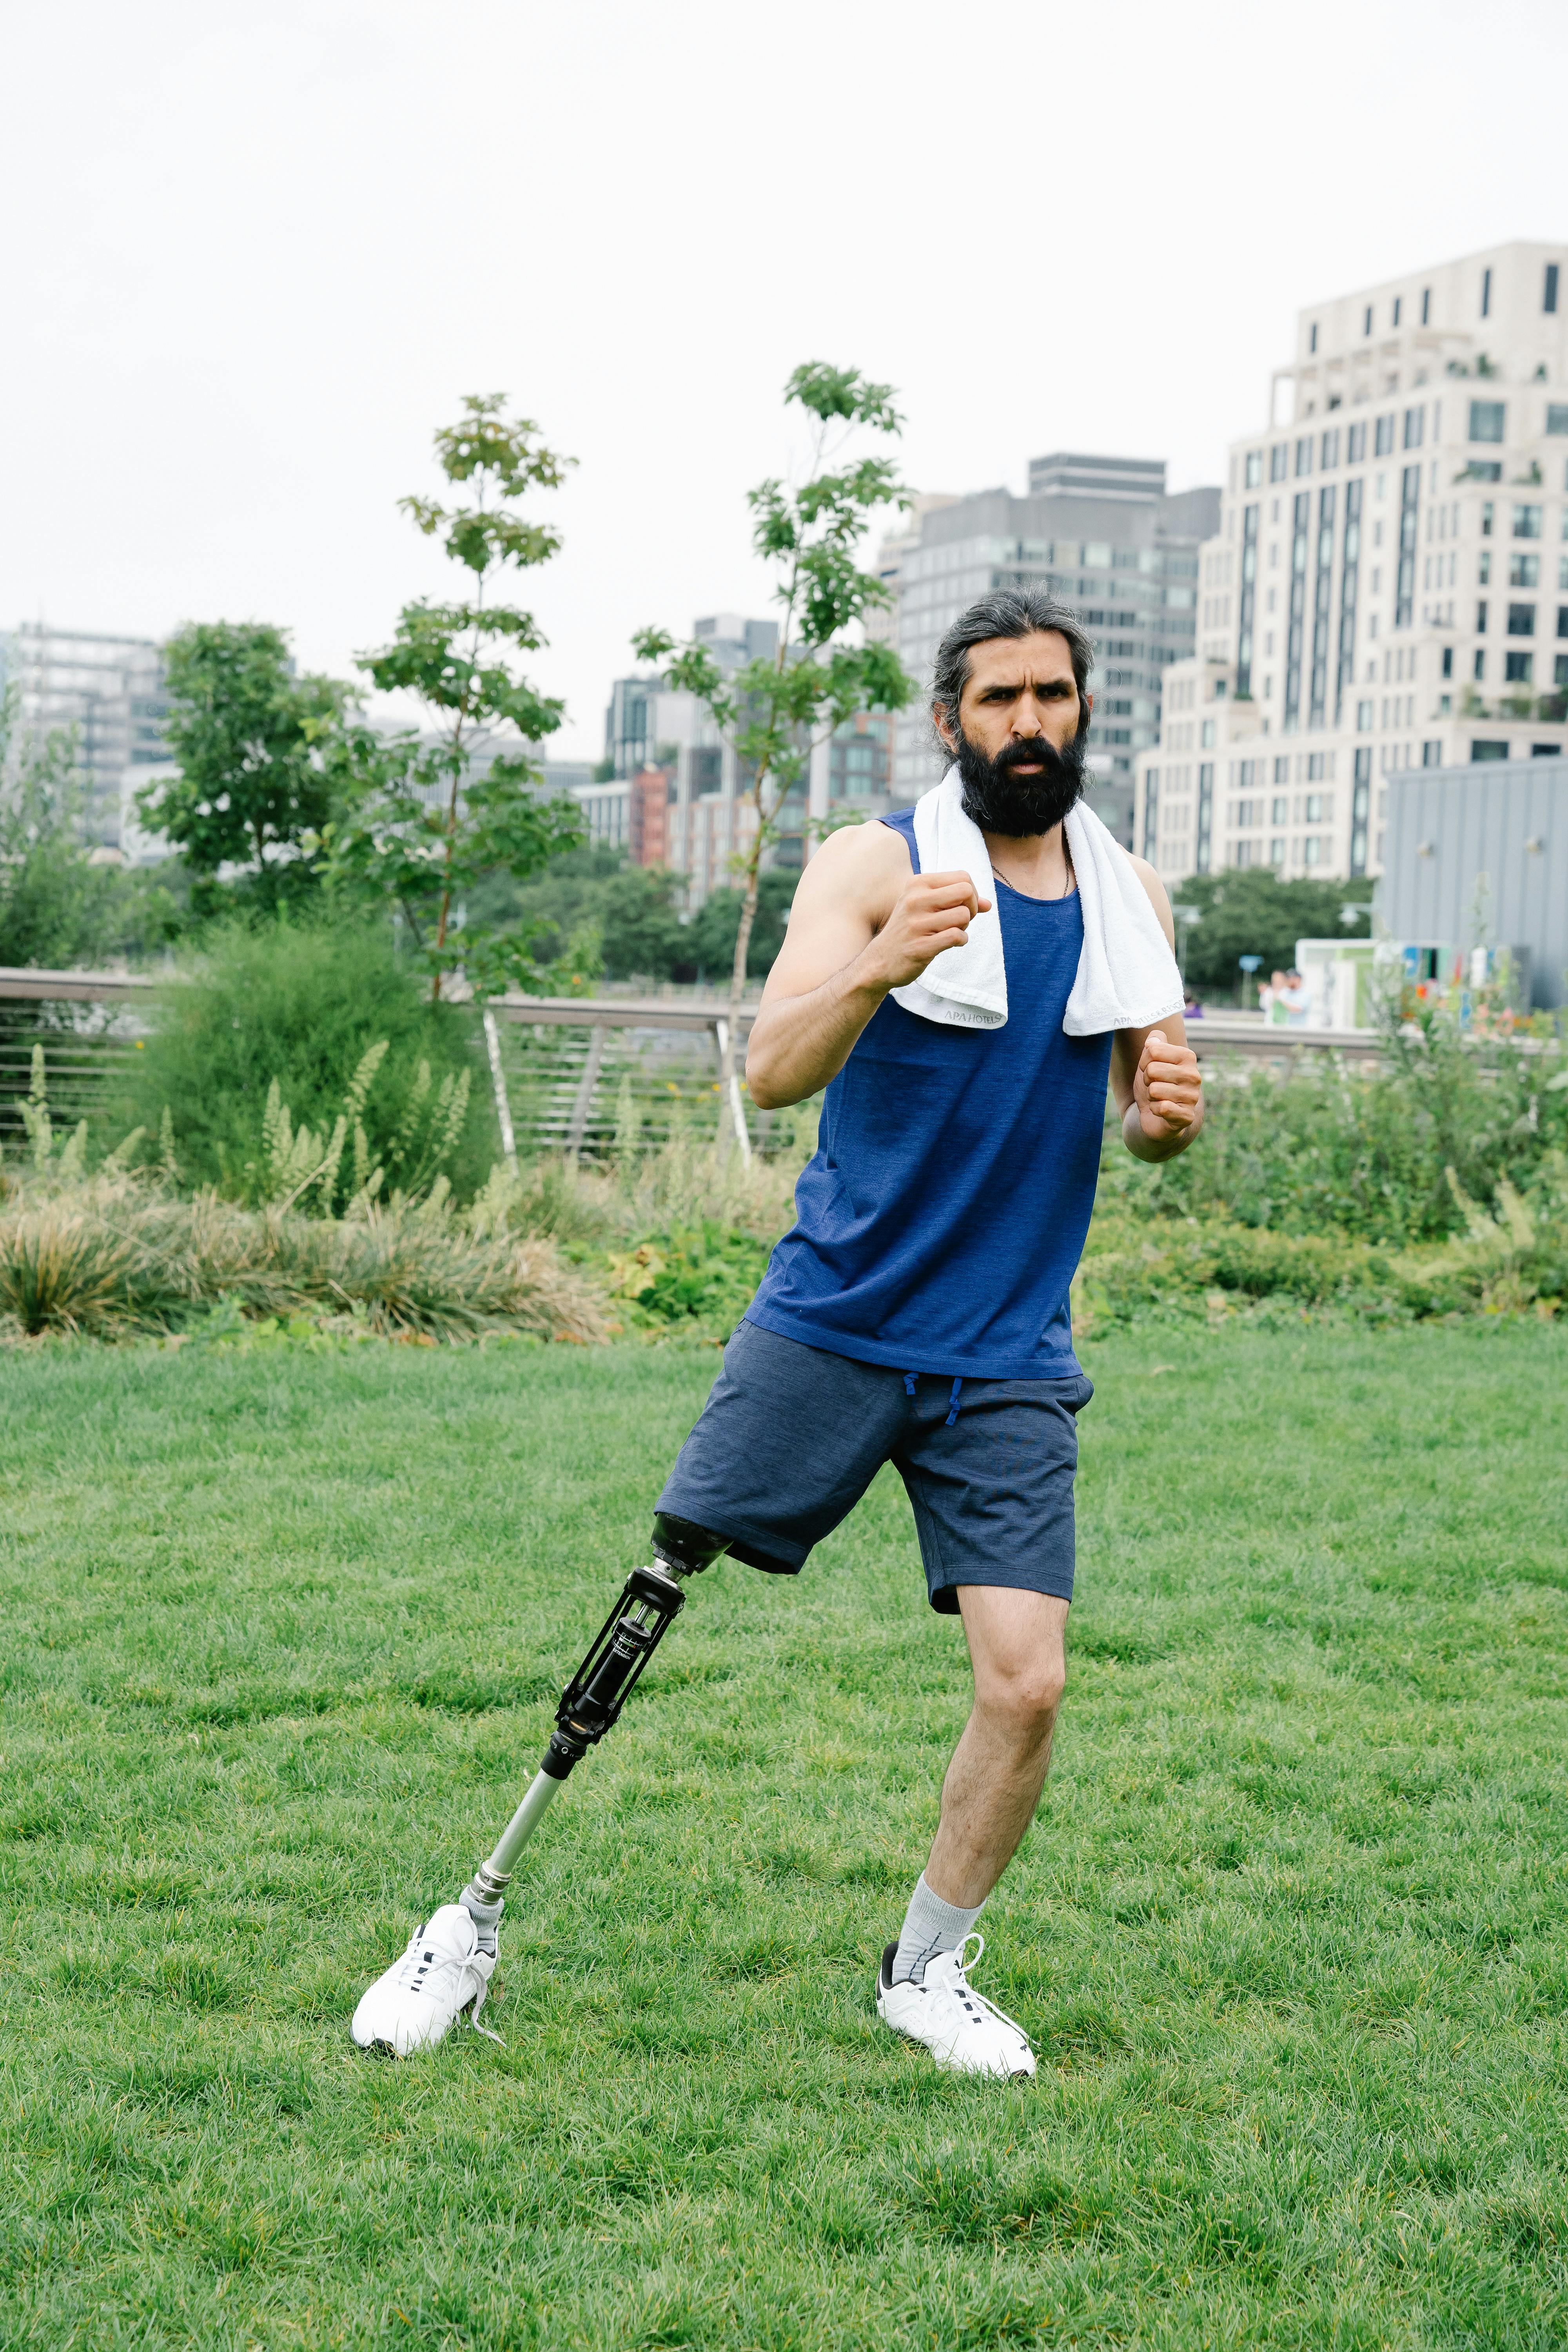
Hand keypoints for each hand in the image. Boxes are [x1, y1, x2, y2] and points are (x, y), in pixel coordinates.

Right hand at [866, 870, 991, 989]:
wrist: (879, 961)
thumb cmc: (908, 931)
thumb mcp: (926, 908)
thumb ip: (957, 902)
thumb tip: (988, 905)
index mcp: (917, 884)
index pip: (963, 877)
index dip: (971, 893)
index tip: (961, 907)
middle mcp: (915, 900)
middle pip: (966, 891)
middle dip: (971, 907)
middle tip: (960, 920)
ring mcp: (917, 923)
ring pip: (963, 915)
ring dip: (964, 926)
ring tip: (951, 932)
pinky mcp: (921, 946)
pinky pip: (957, 936)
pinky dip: (961, 940)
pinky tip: (950, 943)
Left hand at [1132, 1029, 1201, 1138]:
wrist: (1157, 1114)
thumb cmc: (1155, 1083)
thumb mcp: (1150, 1060)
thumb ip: (1153, 1043)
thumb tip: (1153, 1039)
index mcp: (1187, 1057)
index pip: (1153, 1050)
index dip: (1144, 1062)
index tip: (1150, 1069)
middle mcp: (1194, 1076)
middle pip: (1152, 1070)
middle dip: (1146, 1080)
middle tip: (1154, 1085)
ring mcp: (1192, 1097)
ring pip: (1154, 1090)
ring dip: (1150, 1096)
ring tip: (1158, 1098)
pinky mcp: (1187, 1116)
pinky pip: (1161, 1108)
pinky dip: (1154, 1110)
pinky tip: (1161, 1110)